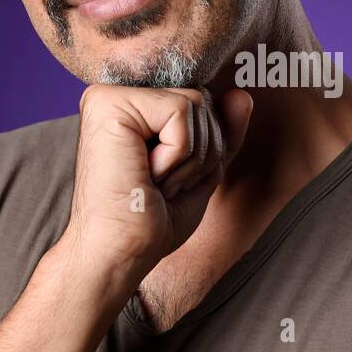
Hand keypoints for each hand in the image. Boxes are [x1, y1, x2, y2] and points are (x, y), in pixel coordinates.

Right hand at [52, 84, 252, 305]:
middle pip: (201, 101)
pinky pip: (181, 111)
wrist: (117, 255)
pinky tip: (146, 176)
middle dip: (200, 153)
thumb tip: (243, 97)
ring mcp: (109, 97)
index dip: (204, 149)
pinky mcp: (109, 103)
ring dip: (188, 159)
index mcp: (131, 110)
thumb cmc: (151, 221)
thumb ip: (221, 134)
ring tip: (151, 183)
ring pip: (195, 104)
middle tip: (158, 185)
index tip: (165, 182)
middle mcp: (116, 96)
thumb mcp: (200, 173)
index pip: (201, 104)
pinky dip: (177, 155)